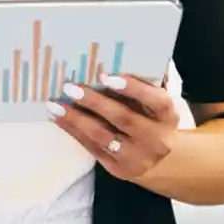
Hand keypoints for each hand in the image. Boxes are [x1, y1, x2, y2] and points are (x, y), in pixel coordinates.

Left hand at [47, 74, 178, 181]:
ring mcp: (137, 157)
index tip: (106, 76)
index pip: (156, 101)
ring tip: (55, 104)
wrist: (164, 162)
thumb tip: (130, 54)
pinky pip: (92, 148)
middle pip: (124, 119)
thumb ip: (147, 82)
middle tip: (70, 87)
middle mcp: (156, 139)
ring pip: (103, 136)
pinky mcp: (118, 169)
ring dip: (76, 119)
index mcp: (167, 116)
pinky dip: (73, 131)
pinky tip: (58, 117)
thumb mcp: (157, 104)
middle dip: (95, 103)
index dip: (132, 88)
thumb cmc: (153, 120)